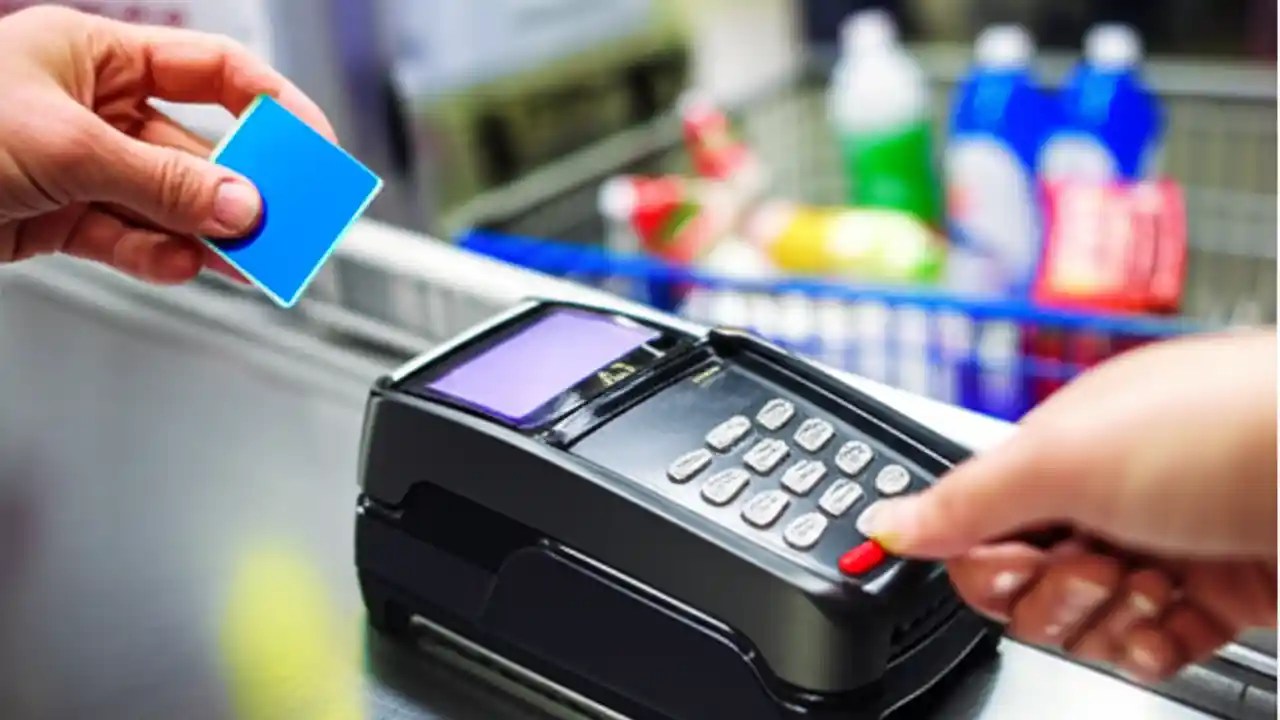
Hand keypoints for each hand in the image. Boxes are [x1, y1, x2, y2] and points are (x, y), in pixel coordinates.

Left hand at [0, 6, 334, 283]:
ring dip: (208, 233)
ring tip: (252, 260)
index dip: (274, 108)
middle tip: (289, 221)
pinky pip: (128, 239)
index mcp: (94, 55)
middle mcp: (91, 108)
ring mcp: (77, 166)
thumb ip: (163, 181)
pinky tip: (183, 266)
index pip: (213, 71)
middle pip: (196, 148)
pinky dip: (158, 257)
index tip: (315, 150)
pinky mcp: (57, 219)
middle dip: (241, 188)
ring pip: (167, 203)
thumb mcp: (65, 145)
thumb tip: (240, 204)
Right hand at [862, 329, 1276, 682]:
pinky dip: (1153, 646)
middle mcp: (1109, 498)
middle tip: (1093, 564)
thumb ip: (965, 498)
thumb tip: (886, 521)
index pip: (981, 527)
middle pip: (1029, 584)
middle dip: (1054, 590)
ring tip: (1149, 583)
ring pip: (1089, 622)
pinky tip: (1169, 620)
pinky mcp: (1220, 597)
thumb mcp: (1062, 455)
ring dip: (1110, 617)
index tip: (1012, 560)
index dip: (986, 559)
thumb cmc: (1222, 428)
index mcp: (1062, 449)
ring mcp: (1164, 548)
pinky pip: (1152, 648)